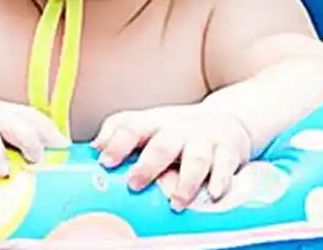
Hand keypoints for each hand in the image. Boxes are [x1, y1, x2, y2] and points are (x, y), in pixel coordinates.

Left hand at [92, 104, 252, 210]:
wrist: (227, 120)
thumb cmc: (178, 130)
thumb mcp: (148, 124)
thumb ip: (120, 132)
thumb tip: (94, 147)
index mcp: (154, 122)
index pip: (132, 126)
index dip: (117, 142)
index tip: (105, 161)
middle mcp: (178, 129)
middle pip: (162, 144)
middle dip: (148, 165)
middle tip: (134, 184)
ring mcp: (204, 139)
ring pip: (196, 158)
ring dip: (185, 182)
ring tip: (175, 203)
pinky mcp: (228, 151)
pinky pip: (225, 165)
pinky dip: (220, 180)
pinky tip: (212, 194)